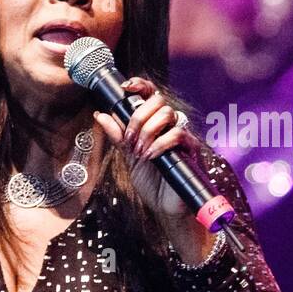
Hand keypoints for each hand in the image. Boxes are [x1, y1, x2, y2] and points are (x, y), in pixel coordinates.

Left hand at [90, 76, 203, 217]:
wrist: (165, 206)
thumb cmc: (152, 182)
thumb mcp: (128, 157)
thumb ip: (117, 135)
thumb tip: (101, 115)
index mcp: (155, 124)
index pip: (151, 95)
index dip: (140, 85)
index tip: (125, 88)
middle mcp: (170, 125)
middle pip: (158, 101)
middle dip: (139, 118)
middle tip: (130, 139)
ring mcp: (182, 136)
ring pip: (167, 114)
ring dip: (147, 131)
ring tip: (140, 151)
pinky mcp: (191, 148)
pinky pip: (177, 134)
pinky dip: (159, 144)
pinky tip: (151, 156)